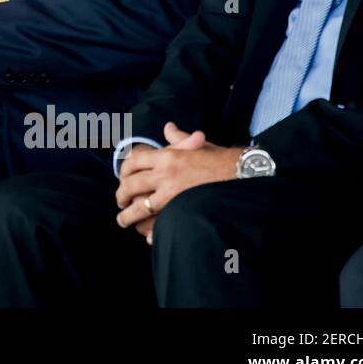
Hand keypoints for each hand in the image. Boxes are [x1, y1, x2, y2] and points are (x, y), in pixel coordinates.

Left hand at [115, 122, 241, 242]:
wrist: (243, 174)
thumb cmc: (221, 160)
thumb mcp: (197, 145)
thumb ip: (178, 138)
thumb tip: (167, 127)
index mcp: (167, 156)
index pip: (134, 161)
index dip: (124, 171)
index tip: (122, 178)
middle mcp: (166, 173)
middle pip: (132, 185)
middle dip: (121, 195)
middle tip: (119, 202)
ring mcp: (173, 193)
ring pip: (141, 206)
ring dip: (129, 216)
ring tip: (123, 221)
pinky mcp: (182, 209)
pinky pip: (160, 222)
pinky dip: (152, 230)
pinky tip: (148, 236)